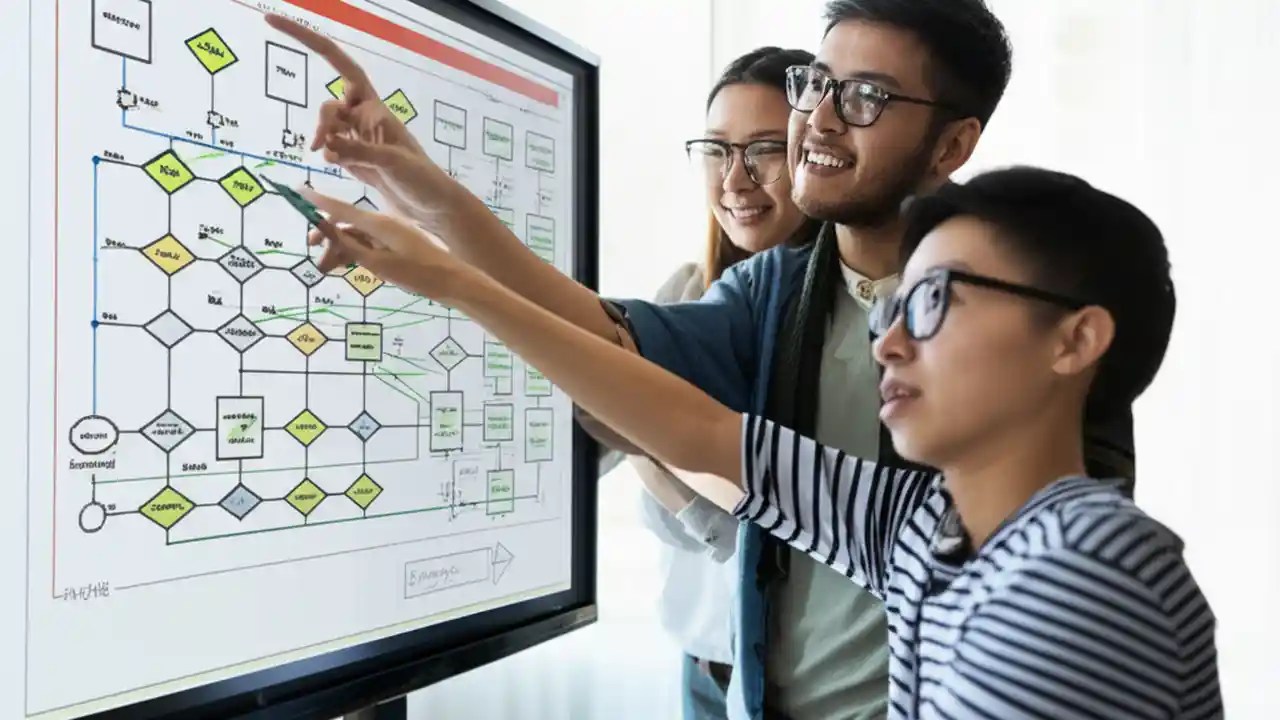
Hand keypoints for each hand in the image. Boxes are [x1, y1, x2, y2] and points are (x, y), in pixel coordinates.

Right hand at [264, 14, 454, 221]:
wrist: (431, 205)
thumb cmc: (421, 177)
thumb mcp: (392, 162)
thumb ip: (359, 151)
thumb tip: (329, 144)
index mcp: (374, 107)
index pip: (340, 65)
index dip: (309, 41)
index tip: (273, 21)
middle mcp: (364, 116)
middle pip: (329, 106)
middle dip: (323, 123)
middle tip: (322, 145)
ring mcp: (358, 137)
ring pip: (328, 128)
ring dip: (325, 140)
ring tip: (333, 159)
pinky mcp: (354, 156)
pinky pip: (331, 148)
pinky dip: (329, 155)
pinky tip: (339, 166)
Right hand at [300, 188, 471, 302]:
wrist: (453, 280)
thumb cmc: (418, 273)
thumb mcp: (379, 263)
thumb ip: (350, 246)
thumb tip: (324, 227)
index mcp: (378, 224)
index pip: (341, 209)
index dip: (317, 201)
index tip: (297, 191)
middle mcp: (382, 224)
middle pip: (346, 226)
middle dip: (327, 239)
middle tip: (313, 253)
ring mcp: (391, 234)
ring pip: (357, 238)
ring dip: (341, 250)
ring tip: (326, 268)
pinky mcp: (397, 244)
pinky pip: (370, 244)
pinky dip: (356, 253)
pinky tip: (345, 264)